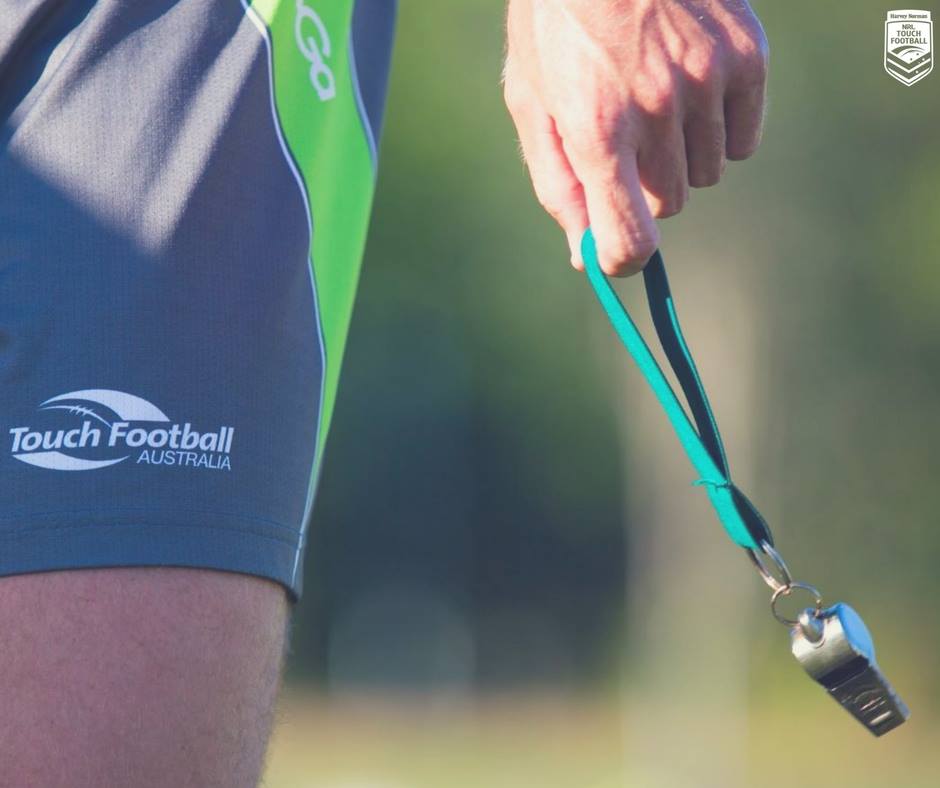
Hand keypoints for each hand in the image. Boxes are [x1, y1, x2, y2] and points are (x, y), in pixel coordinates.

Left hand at [504, 0, 768, 274]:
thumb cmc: (558, 22)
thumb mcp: (533, 103)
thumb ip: (558, 185)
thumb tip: (586, 257)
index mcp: (598, 129)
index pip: (631, 241)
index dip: (623, 256)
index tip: (616, 246)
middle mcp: (657, 111)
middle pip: (667, 206)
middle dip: (643, 186)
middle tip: (623, 136)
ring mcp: (708, 82)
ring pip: (706, 175)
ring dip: (680, 156)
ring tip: (653, 100)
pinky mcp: (747, 58)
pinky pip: (742, 142)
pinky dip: (719, 130)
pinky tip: (690, 90)